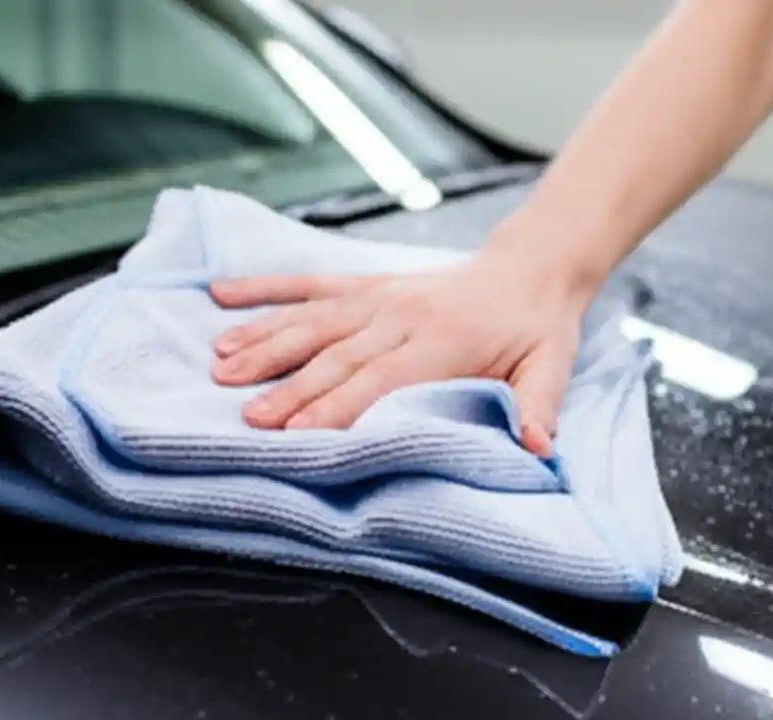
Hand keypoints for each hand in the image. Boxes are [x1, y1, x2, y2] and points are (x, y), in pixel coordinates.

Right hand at [207, 246, 596, 456]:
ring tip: (220, 365)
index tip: (298, 431)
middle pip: (339, 355)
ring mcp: (381, 296)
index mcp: (446, 341)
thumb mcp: (552, 367)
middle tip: (247, 415)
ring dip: (265, 341)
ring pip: (314, 319)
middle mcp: (404, 314)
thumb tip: (538, 445)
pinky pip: (311, 284)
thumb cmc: (537, 329)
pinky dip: (266, 289)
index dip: (340, 405)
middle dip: (291, 386)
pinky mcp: (367, 284)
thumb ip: (540, 405)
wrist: (531, 267)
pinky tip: (221, 296)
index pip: (384, 378)